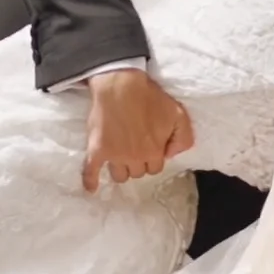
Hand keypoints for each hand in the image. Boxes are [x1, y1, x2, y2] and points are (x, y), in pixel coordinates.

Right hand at [80, 67, 193, 192]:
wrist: (121, 84)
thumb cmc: (150, 98)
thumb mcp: (178, 114)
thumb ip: (183, 138)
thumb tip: (171, 155)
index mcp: (154, 152)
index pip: (155, 168)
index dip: (153, 158)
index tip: (150, 148)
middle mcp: (134, 158)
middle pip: (138, 173)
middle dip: (138, 163)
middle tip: (135, 148)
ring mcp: (114, 155)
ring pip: (119, 175)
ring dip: (122, 170)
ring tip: (120, 159)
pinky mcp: (96, 150)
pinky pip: (91, 171)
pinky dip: (90, 181)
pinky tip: (91, 189)